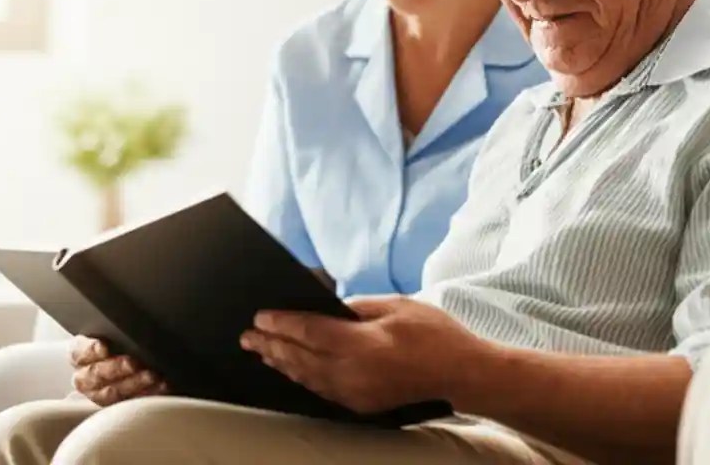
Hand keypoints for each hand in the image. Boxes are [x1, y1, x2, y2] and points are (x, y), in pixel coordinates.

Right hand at [68, 335, 166, 405]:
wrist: (116, 365)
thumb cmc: (115, 342)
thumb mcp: (109, 333)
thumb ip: (114, 330)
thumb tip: (128, 319)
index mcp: (79, 355)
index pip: (80, 352)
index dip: (91, 350)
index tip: (104, 346)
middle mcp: (84, 377)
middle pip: (97, 373)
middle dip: (116, 368)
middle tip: (134, 362)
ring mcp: (99, 394)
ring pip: (113, 392)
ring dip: (134, 383)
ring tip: (152, 375)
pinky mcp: (118, 406)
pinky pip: (131, 402)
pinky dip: (148, 394)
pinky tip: (161, 386)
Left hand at [240, 296, 492, 413]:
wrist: (462, 374)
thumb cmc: (435, 334)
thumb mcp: (397, 305)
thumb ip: (357, 307)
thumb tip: (328, 308)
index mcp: (362, 344)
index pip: (309, 332)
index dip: (281, 323)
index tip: (260, 316)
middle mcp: (353, 372)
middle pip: (300, 358)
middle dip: (270, 345)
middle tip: (247, 335)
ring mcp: (355, 392)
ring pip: (306, 378)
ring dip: (281, 363)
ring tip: (261, 351)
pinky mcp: (361, 404)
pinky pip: (321, 390)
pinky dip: (301, 378)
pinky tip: (292, 370)